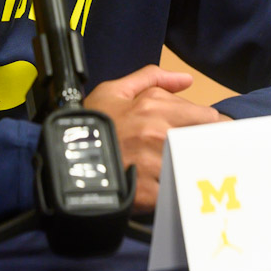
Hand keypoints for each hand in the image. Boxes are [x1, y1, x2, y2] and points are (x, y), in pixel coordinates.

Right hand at [84, 64, 227, 211]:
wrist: (64, 159)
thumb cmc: (90, 123)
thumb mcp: (115, 90)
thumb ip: (152, 78)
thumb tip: (187, 79)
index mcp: (155, 107)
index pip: (207, 117)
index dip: (205, 124)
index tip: (198, 131)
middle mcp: (160, 134)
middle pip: (205, 142)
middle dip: (201, 145)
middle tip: (190, 150)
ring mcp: (155, 164)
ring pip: (193, 166)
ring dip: (189, 168)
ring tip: (176, 169)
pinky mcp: (149, 193)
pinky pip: (175, 192)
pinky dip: (172, 191)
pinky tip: (162, 188)